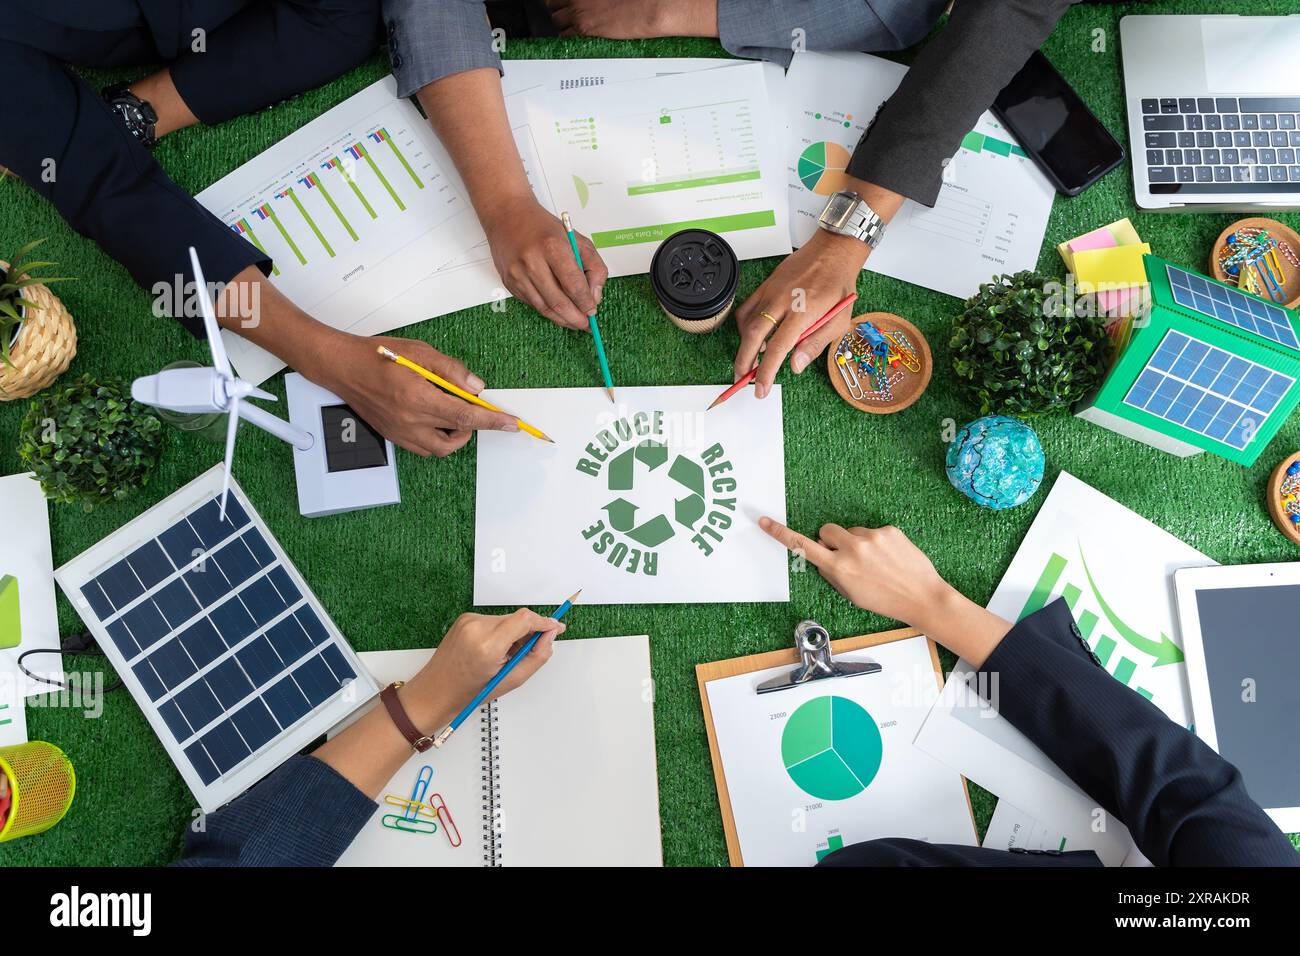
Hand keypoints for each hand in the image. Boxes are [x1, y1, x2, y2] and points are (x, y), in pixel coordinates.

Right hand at [307, 331, 516, 456]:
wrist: (343, 367)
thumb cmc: (377, 356)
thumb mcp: (420, 353)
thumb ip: (451, 370)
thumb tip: (476, 387)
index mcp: (418, 398)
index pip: (466, 415)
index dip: (493, 420)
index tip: (511, 424)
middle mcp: (409, 421)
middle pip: (456, 437)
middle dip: (474, 427)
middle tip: (479, 412)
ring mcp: (400, 432)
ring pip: (439, 448)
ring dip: (455, 437)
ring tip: (455, 415)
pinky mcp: (393, 436)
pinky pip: (423, 448)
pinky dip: (437, 439)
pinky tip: (436, 420)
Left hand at [403, 609, 564, 727]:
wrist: (437, 691)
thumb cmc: (468, 692)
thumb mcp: (511, 680)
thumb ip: (537, 656)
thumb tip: (549, 637)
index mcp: (487, 645)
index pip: (525, 619)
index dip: (544, 622)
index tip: (555, 627)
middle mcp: (476, 627)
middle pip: (517, 618)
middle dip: (529, 632)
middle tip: (528, 651)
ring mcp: (468, 621)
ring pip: (506, 619)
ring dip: (513, 633)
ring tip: (505, 656)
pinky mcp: (465, 619)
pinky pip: (493, 621)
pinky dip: (500, 633)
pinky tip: (493, 650)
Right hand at [480, 199, 607, 330]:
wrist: (507, 216)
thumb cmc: (543, 228)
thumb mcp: (577, 239)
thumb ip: (593, 266)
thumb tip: (594, 296)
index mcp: (552, 247)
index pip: (574, 285)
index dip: (586, 303)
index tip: (593, 311)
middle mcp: (532, 262)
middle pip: (558, 302)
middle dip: (576, 319)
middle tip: (586, 324)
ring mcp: (518, 274)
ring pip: (544, 308)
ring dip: (562, 320)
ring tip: (574, 322)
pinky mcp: (509, 283)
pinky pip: (533, 304)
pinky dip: (548, 311)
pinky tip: (558, 311)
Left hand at [545, 0, 717, 37]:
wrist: (645, 8)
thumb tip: (592, 3)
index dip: (560, 0)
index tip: (564, 4)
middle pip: (552, 6)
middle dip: (558, 10)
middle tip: (565, 14)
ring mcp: (578, 13)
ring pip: (556, 21)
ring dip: (562, 24)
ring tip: (570, 27)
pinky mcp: (584, 29)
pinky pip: (566, 36)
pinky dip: (568, 37)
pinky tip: (575, 37)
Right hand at [732, 230, 866, 397]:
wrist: (832, 253)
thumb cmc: (838, 286)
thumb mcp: (838, 321)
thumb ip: (815, 344)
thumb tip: (795, 365)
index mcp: (803, 312)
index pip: (777, 348)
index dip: (766, 371)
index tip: (761, 388)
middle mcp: (783, 301)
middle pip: (753, 336)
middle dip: (744, 362)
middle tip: (743, 379)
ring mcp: (771, 291)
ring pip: (747, 323)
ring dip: (745, 345)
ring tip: (750, 359)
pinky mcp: (765, 286)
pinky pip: (746, 308)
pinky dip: (744, 325)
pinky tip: (752, 335)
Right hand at [759, 516, 953, 626]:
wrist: (921, 596)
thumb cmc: (885, 600)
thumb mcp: (850, 594)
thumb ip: (830, 572)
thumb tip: (820, 555)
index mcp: (839, 568)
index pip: (802, 546)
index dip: (780, 533)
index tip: (765, 521)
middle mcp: (852, 549)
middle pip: (827, 530)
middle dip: (831, 540)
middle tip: (846, 557)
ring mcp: (872, 537)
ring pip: (851, 531)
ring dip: (856, 542)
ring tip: (875, 562)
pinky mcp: (889, 530)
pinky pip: (872, 531)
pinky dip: (876, 542)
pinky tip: (889, 557)